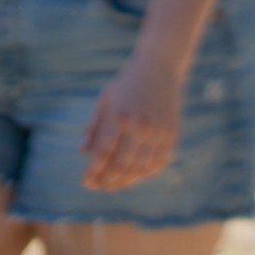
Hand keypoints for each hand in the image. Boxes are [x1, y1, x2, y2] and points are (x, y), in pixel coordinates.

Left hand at [81, 52, 184, 190]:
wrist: (159, 68)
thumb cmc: (126, 84)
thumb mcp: (104, 100)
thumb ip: (93, 127)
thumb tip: (83, 152)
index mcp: (119, 116)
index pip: (102, 153)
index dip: (92, 172)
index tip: (85, 181)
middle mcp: (140, 125)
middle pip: (121, 165)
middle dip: (106, 180)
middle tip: (98, 186)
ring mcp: (158, 130)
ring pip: (141, 168)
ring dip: (125, 181)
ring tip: (113, 184)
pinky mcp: (171, 133)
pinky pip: (159, 162)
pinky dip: (146, 173)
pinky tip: (135, 175)